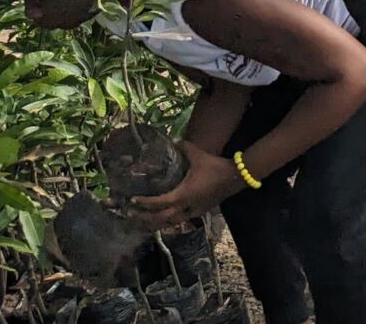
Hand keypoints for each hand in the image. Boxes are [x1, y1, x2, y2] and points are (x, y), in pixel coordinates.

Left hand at [129, 141, 246, 229]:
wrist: (235, 177)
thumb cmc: (215, 167)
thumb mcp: (198, 155)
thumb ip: (184, 148)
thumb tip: (174, 140)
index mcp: (183, 194)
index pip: (159, 202)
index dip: (145, 203)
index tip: (132, 200)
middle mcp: (186, 206)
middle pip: (161, 218)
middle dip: (144, 218)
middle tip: (130, 215)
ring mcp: (193, 211)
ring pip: (170, 223)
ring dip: (155, 224)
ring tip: (142, 224)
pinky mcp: (199, 212)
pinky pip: (179, 221)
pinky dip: (168, 223)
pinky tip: (163, 221)